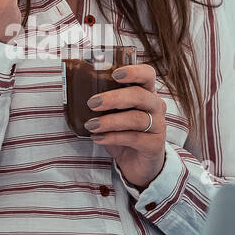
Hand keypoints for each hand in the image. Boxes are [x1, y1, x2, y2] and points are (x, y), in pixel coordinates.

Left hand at [85, 63, 167, 188]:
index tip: (115, 74)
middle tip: (92, 103)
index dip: (134, 71)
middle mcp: (156, 106)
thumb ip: (104, 103)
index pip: (148, 74)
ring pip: (136, 118)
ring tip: (91, 125)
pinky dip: (113, 137)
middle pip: (140, 95)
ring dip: (110, 121)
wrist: (137, 163)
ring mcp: (158, 125)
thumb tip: (75, 91)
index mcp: (147, 92)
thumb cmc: (124, 132)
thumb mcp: (114, 114)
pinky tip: (98, 138)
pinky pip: (134, 138)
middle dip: (114, 98)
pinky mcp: (155, 144)